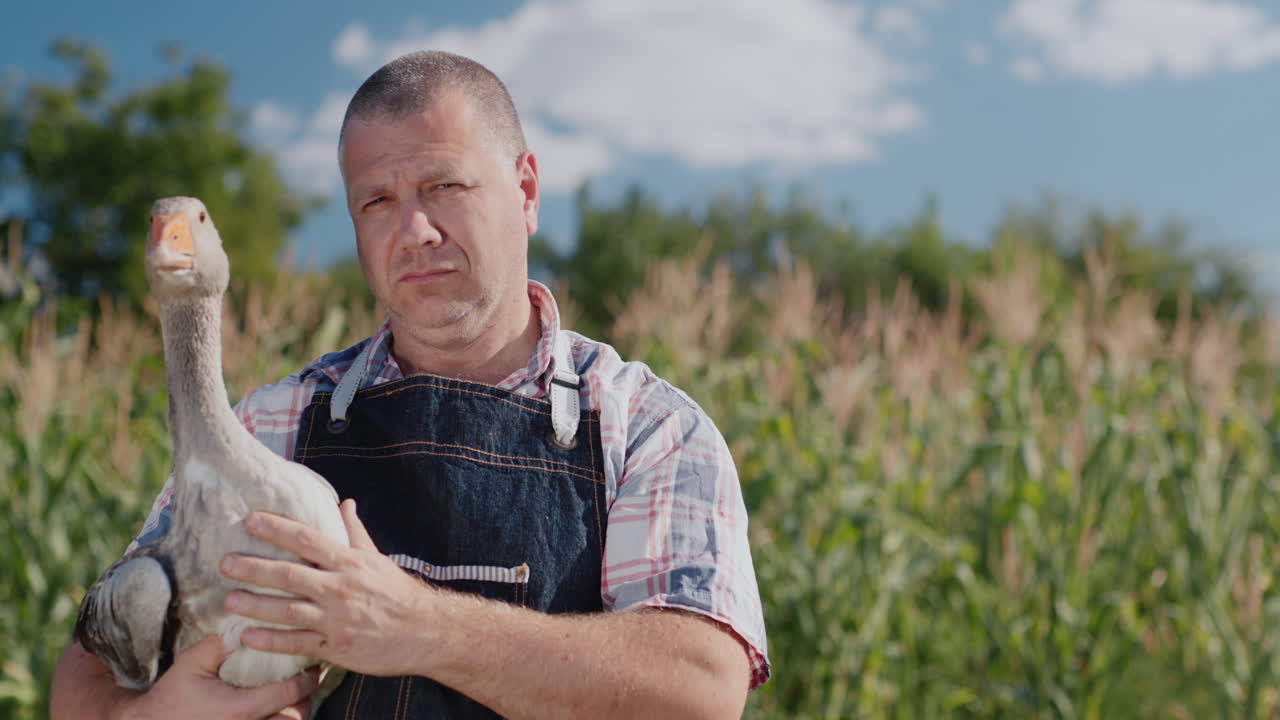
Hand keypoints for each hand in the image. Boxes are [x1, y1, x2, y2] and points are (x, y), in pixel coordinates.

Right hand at [119, 634, 314, 719]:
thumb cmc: (171, 698)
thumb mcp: (192, 664)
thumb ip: (219, 643)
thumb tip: (244, 619)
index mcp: (240, 709)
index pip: (290, 692)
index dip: (307, 677)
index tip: (311, 663)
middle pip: (297, 716)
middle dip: (306, 698)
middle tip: (308, 678)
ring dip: (295, 712)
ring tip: (296, 694)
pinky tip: (279, 709)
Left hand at [220, 499, 434, 676]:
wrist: (424, 632)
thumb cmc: (398, 593)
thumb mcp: (377, 558)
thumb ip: (355, 532)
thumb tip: (344, 503)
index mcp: (349, 562)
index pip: (307, 540)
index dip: (277, 529)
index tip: (251, 520)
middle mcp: (340, 588)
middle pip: (290, 575)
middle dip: (255, 568)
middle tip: (225, 563)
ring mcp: (337, 619)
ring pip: (289, 611)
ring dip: (256, 605)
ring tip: (229, 600)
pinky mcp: (336, 647)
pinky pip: (298, 643)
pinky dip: (271, 641)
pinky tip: (247, 637)